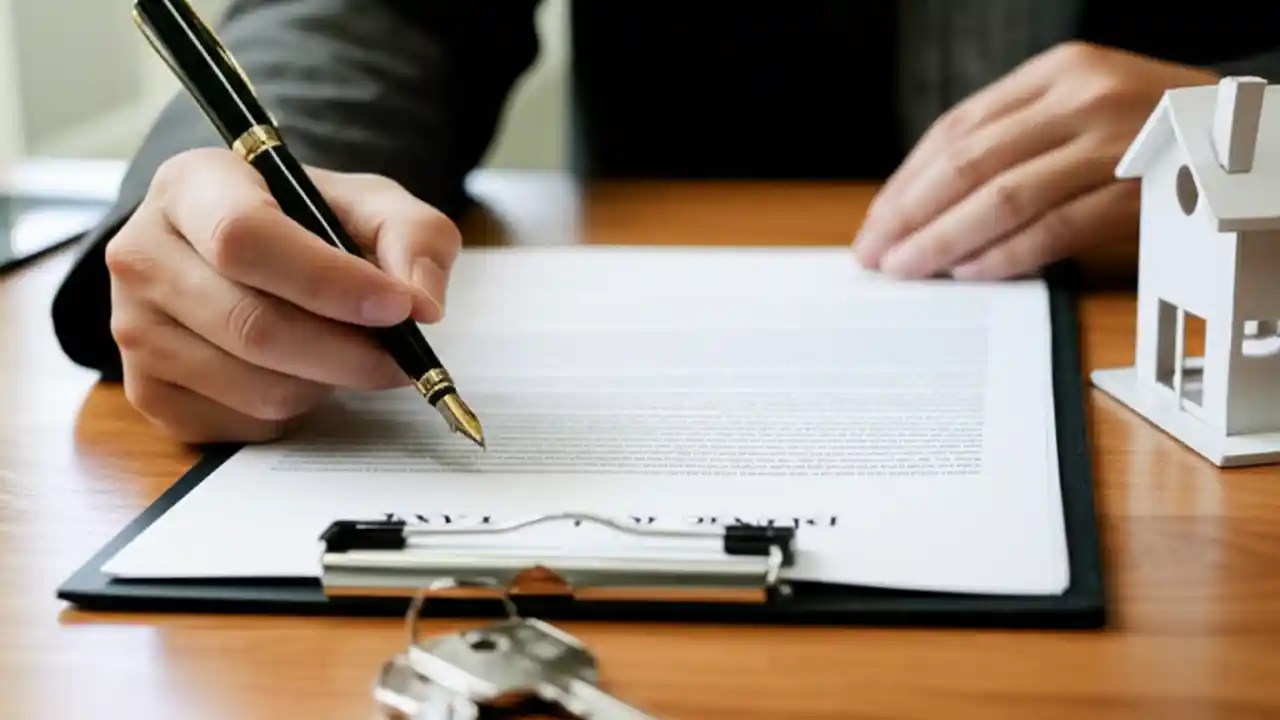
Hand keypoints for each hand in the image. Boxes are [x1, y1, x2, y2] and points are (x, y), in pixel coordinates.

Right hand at [105, 149, 459, 443]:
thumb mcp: (371, 205)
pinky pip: (242, 424)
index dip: (327, 281)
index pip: (244, 238)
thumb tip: (422, 305)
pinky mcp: (149, 393)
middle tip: (402, 357)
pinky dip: (295, 411)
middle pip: (251, 325)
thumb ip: (412, 237)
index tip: (396, 306)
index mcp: (191, 187)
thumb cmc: (308, 224)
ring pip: (253, 385)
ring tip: (347, 354)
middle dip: (347, 352)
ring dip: (325, 383)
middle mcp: (143, 255)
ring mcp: (134, 329)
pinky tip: (304, 374)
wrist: (249, 254)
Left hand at [853, 41, 1218, 279]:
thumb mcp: (1079, 110)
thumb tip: (924, 206)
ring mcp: (1114, 140)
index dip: (907, 183)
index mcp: (1056, 72)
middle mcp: (1081, 97)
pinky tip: (970, 272)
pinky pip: (1056, 228)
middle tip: (877, 256)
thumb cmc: (1148, 131)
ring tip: (909, 270)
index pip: (956, 130)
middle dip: (911, 215)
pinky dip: (1006, 255)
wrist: (1253, 137)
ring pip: (1004, 197)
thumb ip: (1013, 141)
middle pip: (968, 162)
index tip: (876, 224)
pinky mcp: (1141, 188)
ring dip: (944, 241)